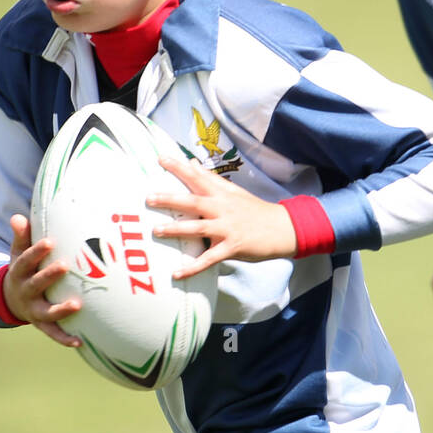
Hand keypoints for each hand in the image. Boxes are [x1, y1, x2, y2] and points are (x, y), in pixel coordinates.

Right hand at [2, 214, 79, 347]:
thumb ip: (22, 236)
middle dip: (49, 275)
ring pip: (46, 312)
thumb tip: (18, 217)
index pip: (26, 260)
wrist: (10, 299)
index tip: (50, 241)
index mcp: (19, 272)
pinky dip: (64, 338)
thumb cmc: (24, 270)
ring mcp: (33, 310)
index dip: (36, 251)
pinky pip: (53, 333)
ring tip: (77, 305)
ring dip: (60, 310)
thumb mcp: (18, 253)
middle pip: (36, 284)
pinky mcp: (42, 324)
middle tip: (65, 265)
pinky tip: (80, 341)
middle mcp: (25, 292)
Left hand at [147, 157, 295, 278]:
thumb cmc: (255, 210)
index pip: (199, 177)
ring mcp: (227, 228)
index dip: (180, 167)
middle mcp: (223, 208)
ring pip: (198, 228)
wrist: (283, 228)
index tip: (161, 158)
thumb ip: (210, 179)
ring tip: (156, 230)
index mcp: (223, 194)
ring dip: (176, 229)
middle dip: (171, 199)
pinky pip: (209, 259)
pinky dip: (192, 267)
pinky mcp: (232, 247)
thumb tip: (191, 162)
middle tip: (149, 198)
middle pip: (194, 201)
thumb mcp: (234, 192)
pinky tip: (177, 273)